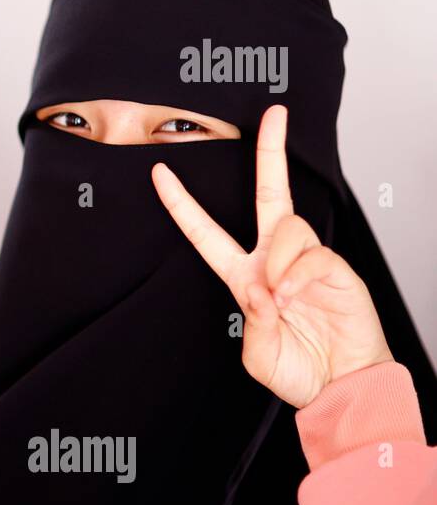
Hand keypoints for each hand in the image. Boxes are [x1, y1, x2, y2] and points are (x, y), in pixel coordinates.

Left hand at [151, 105, 392, 408]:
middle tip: (273, 115)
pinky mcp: (337, 268)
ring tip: (283, 297)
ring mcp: (306, 260)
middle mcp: (275, 260)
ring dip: (279, 261)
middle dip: (271, 152)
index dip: (182, 203)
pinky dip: (300, 276)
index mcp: (244, 276)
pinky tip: (298, 297)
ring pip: (287, 227)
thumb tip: (263, 287)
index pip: (206, 232)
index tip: (161, 172)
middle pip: (270, 193)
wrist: (342, 389)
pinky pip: (312, 254)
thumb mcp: (257, 354)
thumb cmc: (300, 372)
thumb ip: (253, 322)